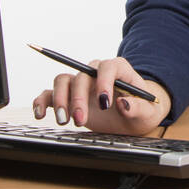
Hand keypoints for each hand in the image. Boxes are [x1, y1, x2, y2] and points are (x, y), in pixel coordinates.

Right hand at [32, 56, 168, 134]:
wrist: (133, 118)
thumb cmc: (143, 110)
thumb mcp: (148, 112)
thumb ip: (138, 107)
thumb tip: (123, 103)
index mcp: (119, 69)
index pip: (108, 67)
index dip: (104, 81)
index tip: (104, 103)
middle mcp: (96, 72)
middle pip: (81, 76)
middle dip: (79, 99)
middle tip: (81, 121)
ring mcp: (81, 84)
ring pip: (62, 81)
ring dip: (60, 100)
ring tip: (64, 120)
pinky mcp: (69, 97)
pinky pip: (50, 94)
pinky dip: (42, 101)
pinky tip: (40, 114)